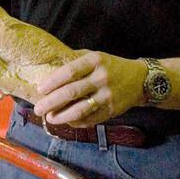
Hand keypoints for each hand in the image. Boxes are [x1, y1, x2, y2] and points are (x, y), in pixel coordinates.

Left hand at [32, 52, 147, 127]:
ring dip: (62, 116)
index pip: (70, 71)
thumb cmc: (111, 66)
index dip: (52, 81)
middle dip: (51, 102)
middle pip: (72, 92)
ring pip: (80, 109)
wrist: (141, 80)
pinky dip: (76, 122)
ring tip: (50, 118)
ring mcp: (108, 96)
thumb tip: (48, 67)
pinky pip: (90, 119)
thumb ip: (75, 61)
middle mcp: (102, 78)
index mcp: (95, 61)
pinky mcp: (112, 110)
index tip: (40, 89)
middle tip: (38, 109)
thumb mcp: (96, 56)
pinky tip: (65, 121)